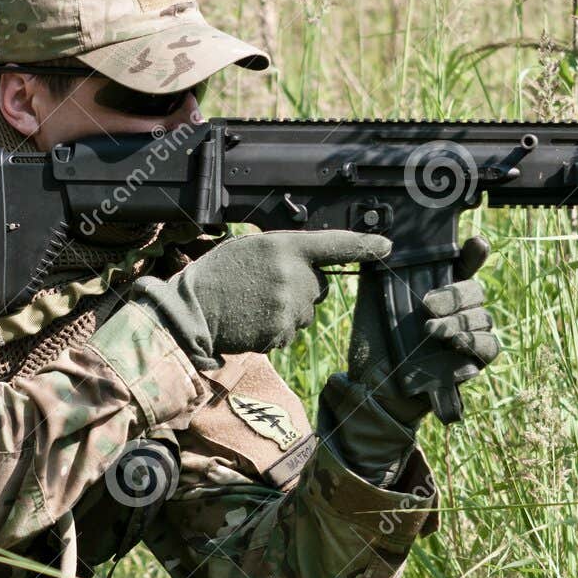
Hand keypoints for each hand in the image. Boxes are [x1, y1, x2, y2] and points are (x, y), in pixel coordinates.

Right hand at [131, 230, 392, 369]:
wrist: (192, 310)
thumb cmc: (217, 274)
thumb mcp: (249, 247)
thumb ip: (282, 251)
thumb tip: (307, 263)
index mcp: (285, 247)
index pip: (333, 244)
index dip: (363, 245)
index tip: (385, 246)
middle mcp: (293, 276)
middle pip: (318, 288)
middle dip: (300, 289)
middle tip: (264, 288)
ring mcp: (289, 307)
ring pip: (305, 313)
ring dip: (286, 311)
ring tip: (253, 305)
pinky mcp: (283, 333)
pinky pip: (290, 332)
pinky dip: (274, 330)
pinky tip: (251, 321)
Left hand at [347, 236, 499, 425]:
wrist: (373, 383)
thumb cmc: (373, 341)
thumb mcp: (373, 302)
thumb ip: (382, 272)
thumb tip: (382, 243)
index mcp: (439, 289)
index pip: (466, 264)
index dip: (475, 253)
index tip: (476, 244)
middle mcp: (458, 310)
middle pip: (476, 291)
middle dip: (455, 295)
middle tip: (427, 306)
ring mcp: (469, 335)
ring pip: (483, 318)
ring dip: (458, 322)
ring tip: (431, 331)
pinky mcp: (474, 361)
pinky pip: (491, 347)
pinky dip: (476, 342)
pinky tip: (457, 344)